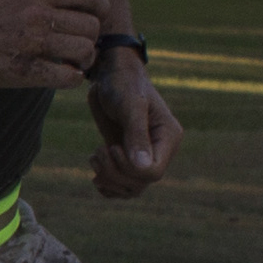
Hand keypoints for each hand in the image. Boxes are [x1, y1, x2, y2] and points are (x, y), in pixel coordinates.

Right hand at [0, 0, 110, 89]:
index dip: (100, 8)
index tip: (95, 17)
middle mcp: (37, 14)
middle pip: (91, 26)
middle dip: (89, 37)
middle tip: (77, 44)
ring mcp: (31, 43)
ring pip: (84, 51)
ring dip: (82, 59)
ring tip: (69, 60)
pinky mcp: (24, 70)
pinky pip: (68, 76)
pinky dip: (70, 77)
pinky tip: (60, 74)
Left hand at [87, 62, 179, 196]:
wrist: (112, 75)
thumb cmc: (123, 83)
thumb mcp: (129, 105)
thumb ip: (136, 133)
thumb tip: (142, 166)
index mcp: (168, 137)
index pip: (154, 172)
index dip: (128, 168)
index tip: (111, 147)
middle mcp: (159, 150)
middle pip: (141, 183)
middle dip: (115, 173)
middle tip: (97, 151)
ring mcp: (144, 155)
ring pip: (132, 188)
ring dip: (109, 180)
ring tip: (95, 157)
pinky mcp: (128, 157)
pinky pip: (122, 186)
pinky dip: (108, 186)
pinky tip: (96, 175)